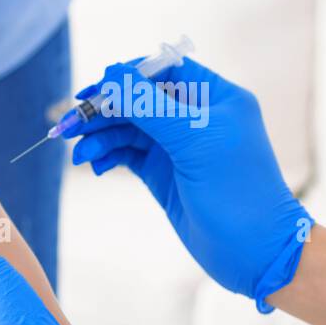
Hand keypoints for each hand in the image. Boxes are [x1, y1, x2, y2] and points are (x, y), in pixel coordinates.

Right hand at [71, 59, 310, 311]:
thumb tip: (113, 73)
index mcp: (216, 98)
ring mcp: (179, 147)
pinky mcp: (164, 174)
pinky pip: (128, 154)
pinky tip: (97, 165)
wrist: (255, 252)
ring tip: (80, 154)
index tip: (95, 91)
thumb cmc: (238, 191)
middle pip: (139, 100)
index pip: (163, 72)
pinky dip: (109, 156)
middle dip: (104, 110)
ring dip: (102, 137)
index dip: (127, 78)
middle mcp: (196, 118)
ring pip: (129, 128)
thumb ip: (150, 105)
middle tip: (70, 124)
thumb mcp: (194, 141)